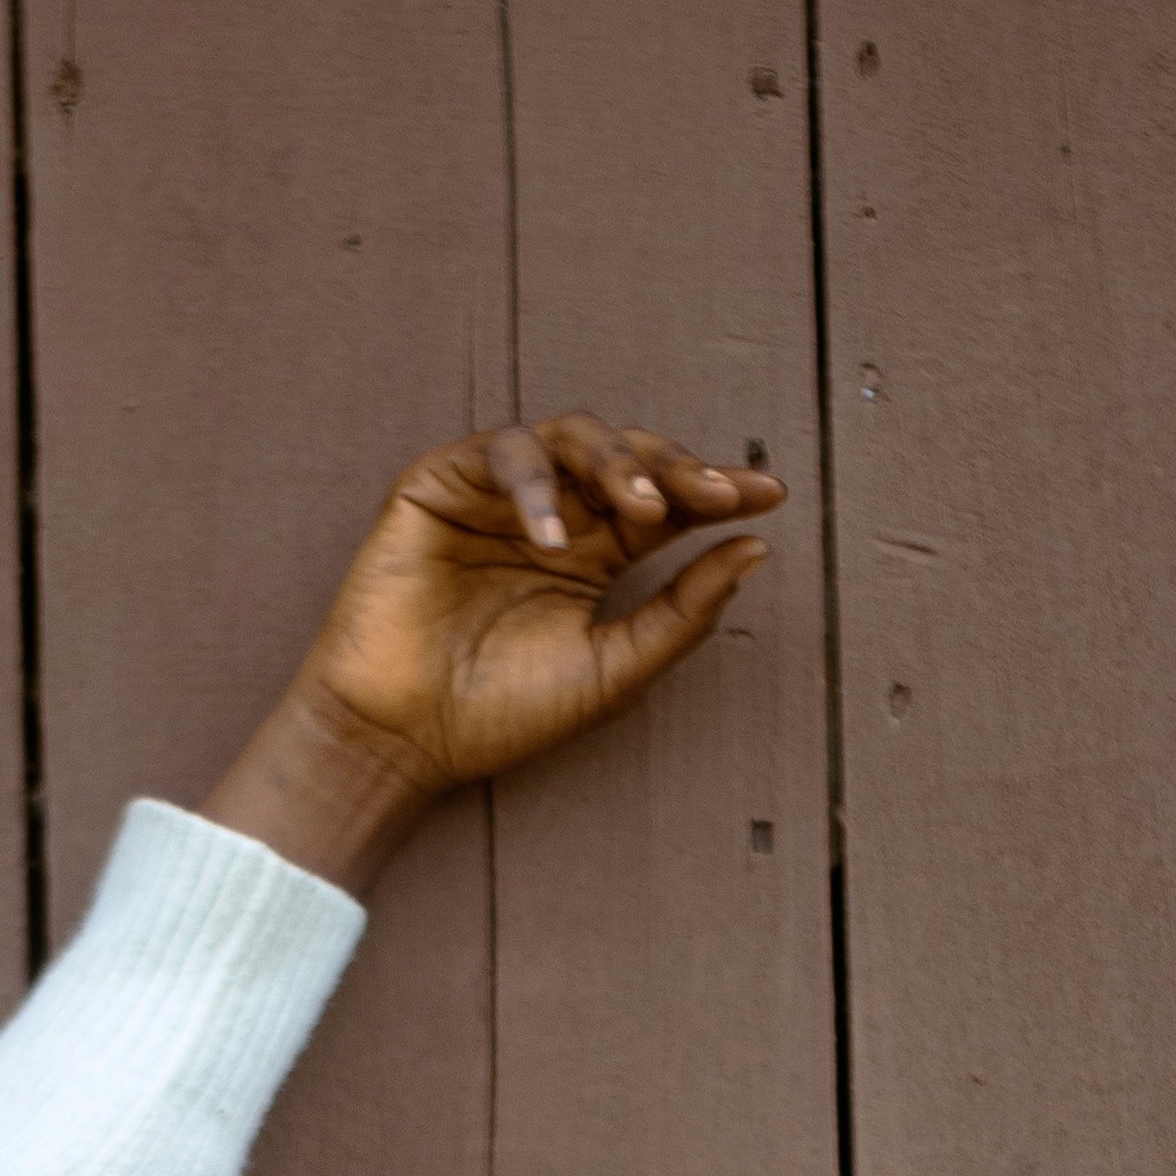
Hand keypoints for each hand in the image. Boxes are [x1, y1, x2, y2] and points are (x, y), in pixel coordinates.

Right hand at [203, 414, 781, 889]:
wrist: (405, 737)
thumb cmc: (501, 714)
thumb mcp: (615, 670)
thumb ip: (683, 612)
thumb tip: (755, 548)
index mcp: (595, 557)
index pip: (665, 505)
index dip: (715, 492)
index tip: (770, 494)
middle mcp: (553, 517)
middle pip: (628, 458)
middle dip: (676, 468)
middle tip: (714, 493)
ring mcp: (497, 498)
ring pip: (571, 438)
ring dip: (617, 462)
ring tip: (642, 509)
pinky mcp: (440, 486)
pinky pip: (503, 454)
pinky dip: (536, 487)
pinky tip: (552, 540)